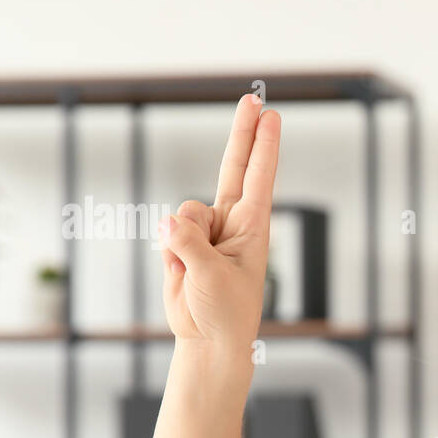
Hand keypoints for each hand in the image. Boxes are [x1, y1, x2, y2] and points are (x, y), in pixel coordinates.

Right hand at [159, 93, 281, 352]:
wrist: (207, 339)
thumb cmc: (225, 311)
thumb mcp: (212, 277)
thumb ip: (189, 244)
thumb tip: (168, 221)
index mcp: (253, 227)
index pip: (259, 178)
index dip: (263, 145)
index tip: (271, 115)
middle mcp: (231, 222)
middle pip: (234, 167)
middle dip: (243, 133)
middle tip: (253, 98)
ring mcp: (205, 231)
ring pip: (183, 212)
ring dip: (182, 242)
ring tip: (195, 271)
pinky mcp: (181, 242)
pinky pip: (166, 232)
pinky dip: (169, 254)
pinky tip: (181, 274)